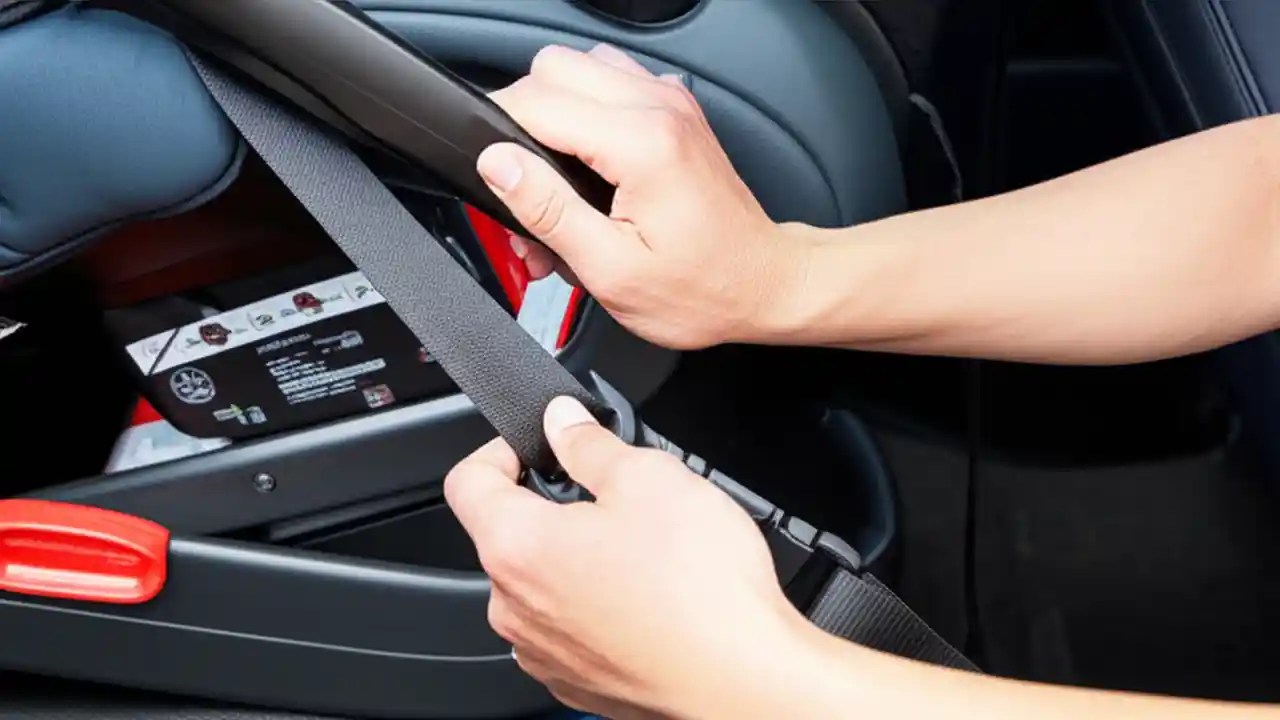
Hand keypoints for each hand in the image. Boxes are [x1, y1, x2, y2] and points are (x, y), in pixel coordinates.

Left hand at [445, 397, 810, 717]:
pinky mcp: (577, 681)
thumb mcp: (649, 477)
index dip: (500, 448)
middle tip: (612, 495)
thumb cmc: (700, 589)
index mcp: (518, 547)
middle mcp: (515, 608)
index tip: (538, 444)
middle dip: (552, 506)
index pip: (467, 480)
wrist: (743, 678)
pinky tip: (648, 596)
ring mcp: (543, 651)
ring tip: (642, 551)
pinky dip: (597, 605)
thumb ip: (589, 443)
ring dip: (576, 559)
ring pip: (542, 583)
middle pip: (508, 534)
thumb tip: (563, 422)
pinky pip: (569, 627)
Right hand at [477, 44, 809, 349]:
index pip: (536, 101)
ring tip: (557, 180)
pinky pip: (609, 82)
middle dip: (523, 122)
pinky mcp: (674, 110)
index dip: (497, 134)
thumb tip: (497, 164)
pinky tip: (588, 166)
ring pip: (579, 67)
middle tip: (524, 185)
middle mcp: (658, 107)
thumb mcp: (611, 269)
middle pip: (552, 68)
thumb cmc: (701, 288)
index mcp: (641, 143)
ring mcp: (669, 101)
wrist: (762, 285)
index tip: (492, 174)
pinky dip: (585, 114)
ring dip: (554, 114)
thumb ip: (548, 210)